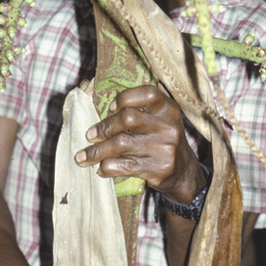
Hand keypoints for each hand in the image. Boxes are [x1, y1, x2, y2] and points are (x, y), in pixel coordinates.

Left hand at [74, 85, 204, 202]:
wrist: (182, 172)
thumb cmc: (161, 139)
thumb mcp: (159, 120)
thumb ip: (139, 110)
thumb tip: (101, 109)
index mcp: (168, 108)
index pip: (147, 93)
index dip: (124, 98)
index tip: (110, 108)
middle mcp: (168, 126)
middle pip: (128, 118)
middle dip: (104, 127)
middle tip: (90, 135)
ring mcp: (164, 148)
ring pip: (121, 143)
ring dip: (96, 151)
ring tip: (83, 156)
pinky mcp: (157, 169)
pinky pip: (123, 165)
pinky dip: (107, 167)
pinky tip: (101, 169)